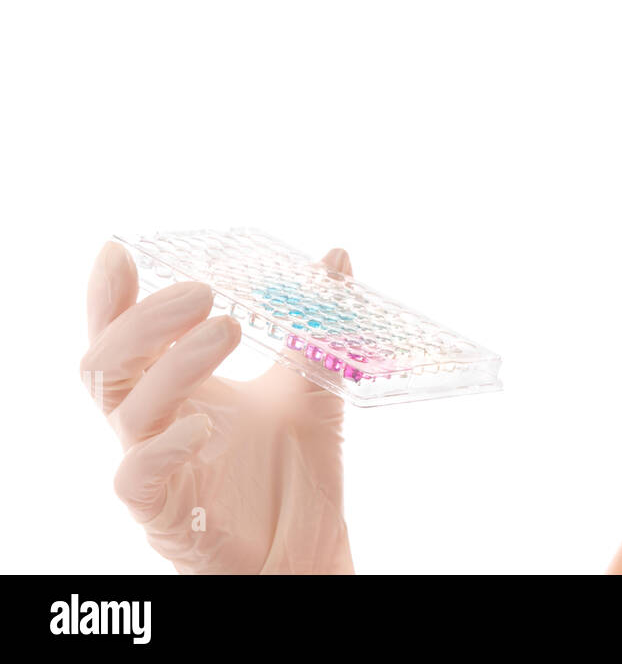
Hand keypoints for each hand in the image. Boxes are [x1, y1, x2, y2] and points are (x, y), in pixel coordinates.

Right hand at [82, 240, 355, 573]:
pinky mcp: (162, 512)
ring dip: (171, 363)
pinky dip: (164, 445)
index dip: (110, 297)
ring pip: (125, 408)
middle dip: (144, 320)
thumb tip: (334, 258)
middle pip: (108, 363)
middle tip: (200, 291)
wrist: (308, 548)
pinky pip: (137, 475)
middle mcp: (152, 422)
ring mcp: (152, 466)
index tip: (120, 251)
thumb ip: (314, 326)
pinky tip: (203, 423)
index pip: (125, 336)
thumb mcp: (310, 386)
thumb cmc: (292, 469)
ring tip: (227, 329)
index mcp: (175, 387)